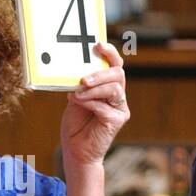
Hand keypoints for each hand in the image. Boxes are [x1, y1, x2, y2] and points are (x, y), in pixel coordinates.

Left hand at [60, 42, 128, 169]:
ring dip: (93, 89)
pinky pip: (106, 106)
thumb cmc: (76, 124)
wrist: (76, 150)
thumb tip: (75, 70)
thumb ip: (79, 85)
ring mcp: (120, 108)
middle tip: (83, 79)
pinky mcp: (117, 120)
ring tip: (77, 93)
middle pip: (118, 74)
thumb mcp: (75, 98)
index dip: (110, 53)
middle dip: (100, 73)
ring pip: (114, 89)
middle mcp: (117, 95)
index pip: (115, 65)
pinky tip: (78, 103)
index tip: (98, 45)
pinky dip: (90, 102)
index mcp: (108, 86)